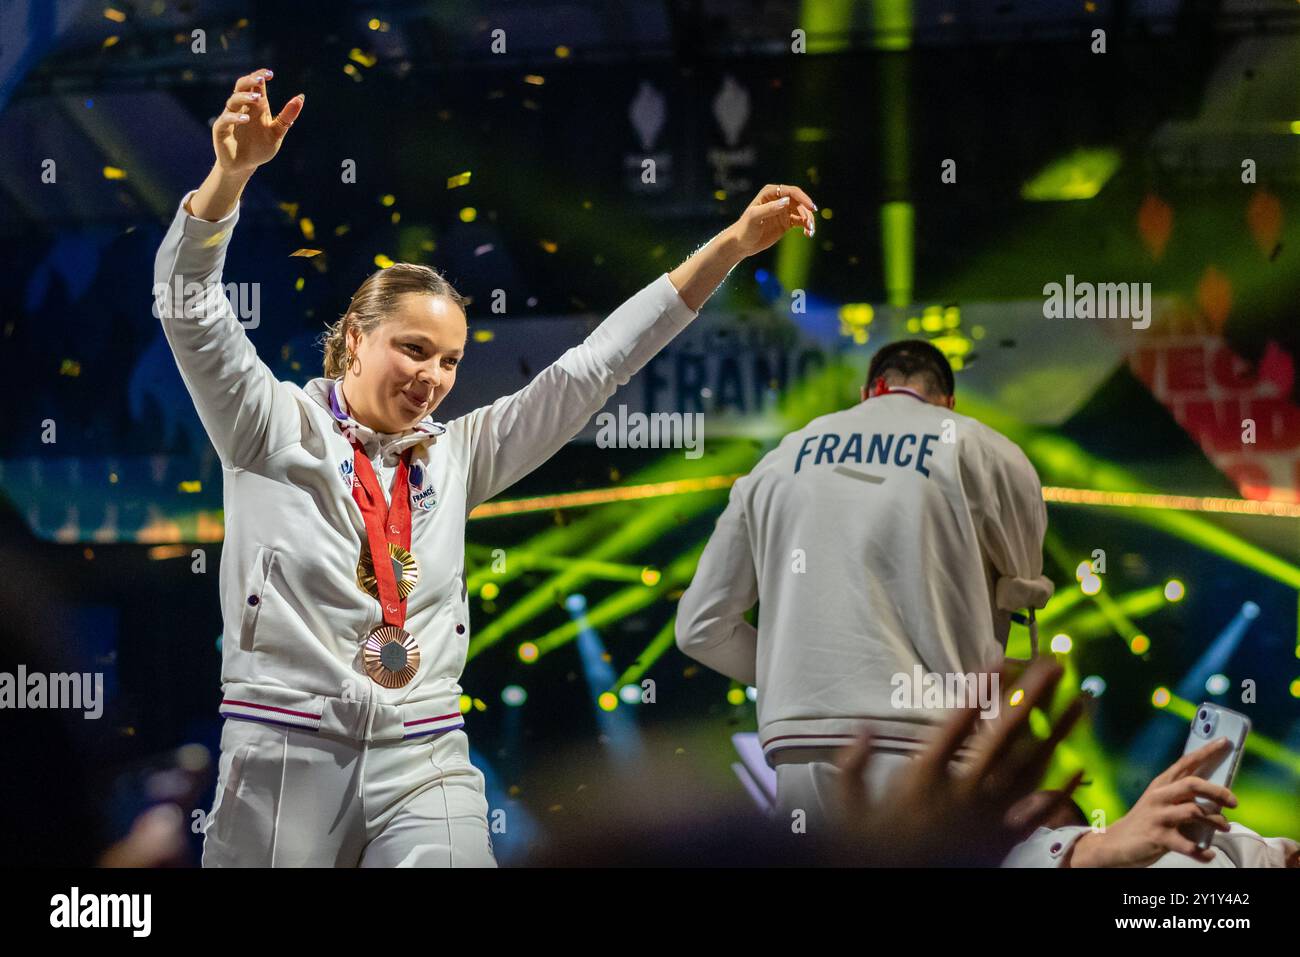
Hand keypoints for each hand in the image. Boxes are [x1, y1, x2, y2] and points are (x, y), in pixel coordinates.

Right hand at [213, 68, 303, 173]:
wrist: (244, 167)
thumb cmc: (260, 148)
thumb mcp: (277, 132)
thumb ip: (287, 117)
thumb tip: (301, 97)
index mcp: (256, 106)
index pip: (256, 86)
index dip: (260, 76)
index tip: (270, 74)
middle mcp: (242, 108)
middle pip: (242, 86)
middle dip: (250, 80)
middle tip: (261, 79)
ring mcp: (230, 117)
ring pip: (233, 100)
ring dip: (245, 97)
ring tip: (258, 98)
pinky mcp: (221, 129)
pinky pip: (226, 119)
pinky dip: (235, 118)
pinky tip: (245, 119)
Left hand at [728, 183, 816, 256]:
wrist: (742, 244)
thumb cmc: (745, 228)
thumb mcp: (754, 217)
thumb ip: (769, 208)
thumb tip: (786, 201)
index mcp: (770, 193)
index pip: (791, 192)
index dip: (803, 198)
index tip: (811, 208)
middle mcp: (779, 199)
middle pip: (799, 202)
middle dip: (807, 212)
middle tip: (810, 225)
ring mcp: (784, 211)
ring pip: (802, 212)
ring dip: (809, 220)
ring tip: (810, 231)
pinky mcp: (787, 222)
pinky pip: (801, 222)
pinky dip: (806, 227)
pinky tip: (808, 234)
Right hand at [832, 658, 1086, 865]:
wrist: (901, 885)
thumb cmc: (870, 847)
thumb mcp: (846, 804)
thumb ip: (854, 764)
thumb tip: (863, 728)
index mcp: (924, 776)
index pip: (957, 723)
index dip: (980, 689)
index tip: (1001, 659)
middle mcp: (962, 790)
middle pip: (1003, 736)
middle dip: (1031, 698)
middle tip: (1054, 666)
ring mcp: (986, 815)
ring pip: (1029, 768)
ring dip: (1056, 732)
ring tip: (1080, 703)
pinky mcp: (1001, 839)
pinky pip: (1036, 813)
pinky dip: (1059, 791)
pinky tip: (1079, 766)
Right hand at [1067, 738, 1235, 866]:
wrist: (1117, 843)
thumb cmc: (1146, 821)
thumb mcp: (1160, 802)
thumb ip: (1183, 796)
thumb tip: (1216, 796)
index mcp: (1161, 784)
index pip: (1186, 762)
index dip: (1206, 752)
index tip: (1225, 743)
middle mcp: (1159, 796)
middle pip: (1193, 785)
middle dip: (1218, 791)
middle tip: (1233, 802)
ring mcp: (1158, 816)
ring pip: (1194, 812)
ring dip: (1216, 821)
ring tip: (1224, 827)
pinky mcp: (1159, 838)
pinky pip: (1189, 845)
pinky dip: (1203, 852)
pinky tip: (1208, 853)